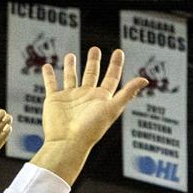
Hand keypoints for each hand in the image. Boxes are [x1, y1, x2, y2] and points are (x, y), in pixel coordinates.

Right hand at [31, 46, 147, 183]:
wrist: (68, 143)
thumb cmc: (91, 129)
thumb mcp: (112, 108)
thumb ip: (127, 93)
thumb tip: (146, 80)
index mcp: (101, 98)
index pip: (111, 77)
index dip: (116, 65)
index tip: (118, 51)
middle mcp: (86, 97)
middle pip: (91, 74)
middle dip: (93, 62)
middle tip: (95, 49)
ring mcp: (70, 98)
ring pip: (71, 77)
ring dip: (70, 66)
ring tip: (70, 55)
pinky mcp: (54, 100)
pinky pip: (51, 84)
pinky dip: (48, 75)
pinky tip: (47, 66)